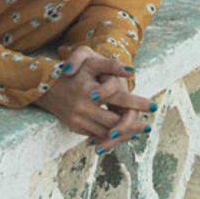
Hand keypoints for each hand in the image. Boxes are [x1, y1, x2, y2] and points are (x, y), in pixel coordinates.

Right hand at [34, 46, 153, 151]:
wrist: (46, 85)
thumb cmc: (74, 70)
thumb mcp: (90, 61)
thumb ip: (111, 65)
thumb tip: (132, 71)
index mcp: (89, 90)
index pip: (119, 99)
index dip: (138, 103)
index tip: (154, 106)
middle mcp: (83, 107)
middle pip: (115, 122)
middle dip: (133, 125)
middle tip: (148, 127)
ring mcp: (78, 119)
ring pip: (106, 132)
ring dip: (123, 134)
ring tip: (138, 133)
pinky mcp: (74, 127)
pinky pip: (95, 135)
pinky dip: (109, 137)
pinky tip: (121, 135)